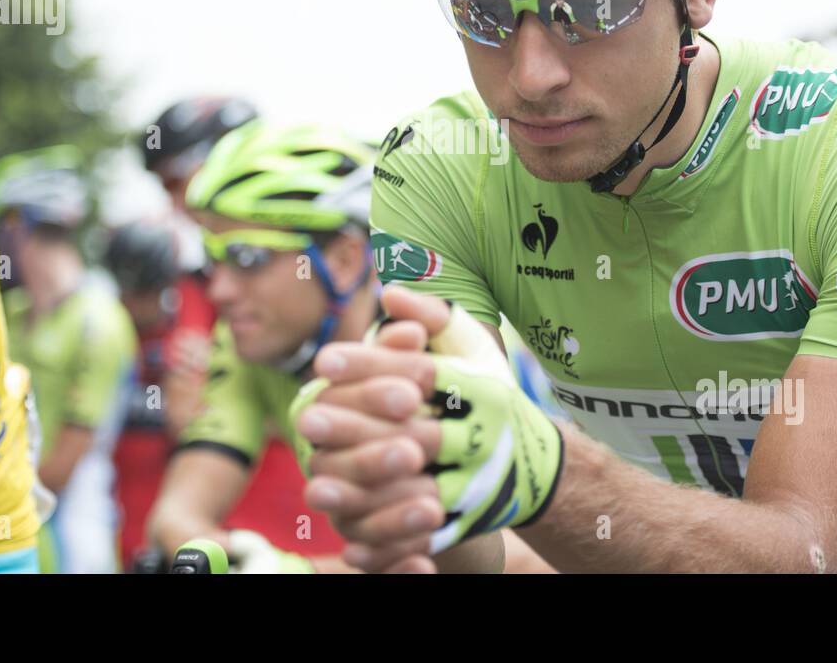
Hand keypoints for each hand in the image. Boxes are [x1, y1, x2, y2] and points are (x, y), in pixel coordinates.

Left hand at [291, 286, 562, 572]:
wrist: (533, 463)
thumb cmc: (486, 391)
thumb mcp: (470, 346)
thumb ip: (433, 316)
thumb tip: (390, 293)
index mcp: (482, 389)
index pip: (422, 373)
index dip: (371, 364)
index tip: (322, 362)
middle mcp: (484, 437)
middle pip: (416, 434)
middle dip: (357, 429)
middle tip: (304, 421)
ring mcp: (477, 484)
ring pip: (418, 492)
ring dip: (365, 491)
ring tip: (313, 482)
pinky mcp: (468, 522)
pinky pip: (424, 538)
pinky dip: (387, 542)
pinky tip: (345, 539)